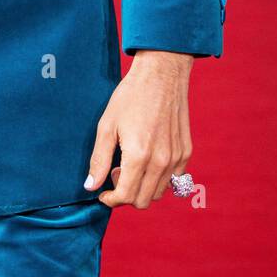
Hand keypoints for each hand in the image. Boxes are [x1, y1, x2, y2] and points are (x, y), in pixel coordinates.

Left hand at [84, 50, 192, 208]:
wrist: (161, 75)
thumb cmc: (130, 97)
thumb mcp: (107, 125)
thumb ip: (99, 159)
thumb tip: (91, 186)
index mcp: (139, 155)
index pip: (126, 196)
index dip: (111, 200)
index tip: (103, 193)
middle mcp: (161, 161)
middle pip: (143, 201)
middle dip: (126, 195)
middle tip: (116, 172)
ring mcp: (176, 158)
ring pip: (158, 193)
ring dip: (142, 187)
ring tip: (131, 164)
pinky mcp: (186, 152)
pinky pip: (173, 179)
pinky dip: (159, 178)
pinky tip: (148, 158)